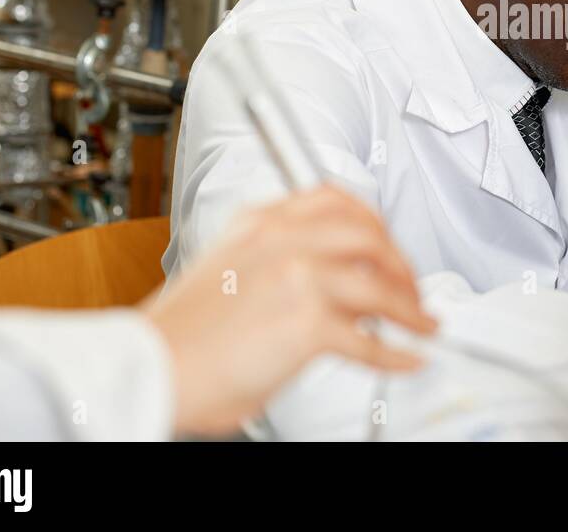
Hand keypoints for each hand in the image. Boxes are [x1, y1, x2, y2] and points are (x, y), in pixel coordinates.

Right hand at [144, 187, 436, 436]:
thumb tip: (325, 284)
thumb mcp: (228, 268)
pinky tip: (407, 359)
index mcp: (261, 222)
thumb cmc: (179, 334)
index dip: (373, 224)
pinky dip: (397, 353)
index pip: (335, 200)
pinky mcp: (308, 323)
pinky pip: (371, 340)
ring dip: (410, 307)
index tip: (387, 246)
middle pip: (370, 235)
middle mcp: (283, 239)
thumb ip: (276, 261)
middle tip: (409, 288)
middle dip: (400, 263)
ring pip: (380, 284)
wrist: (146, 368)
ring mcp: (299, 277)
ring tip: (421, 324)